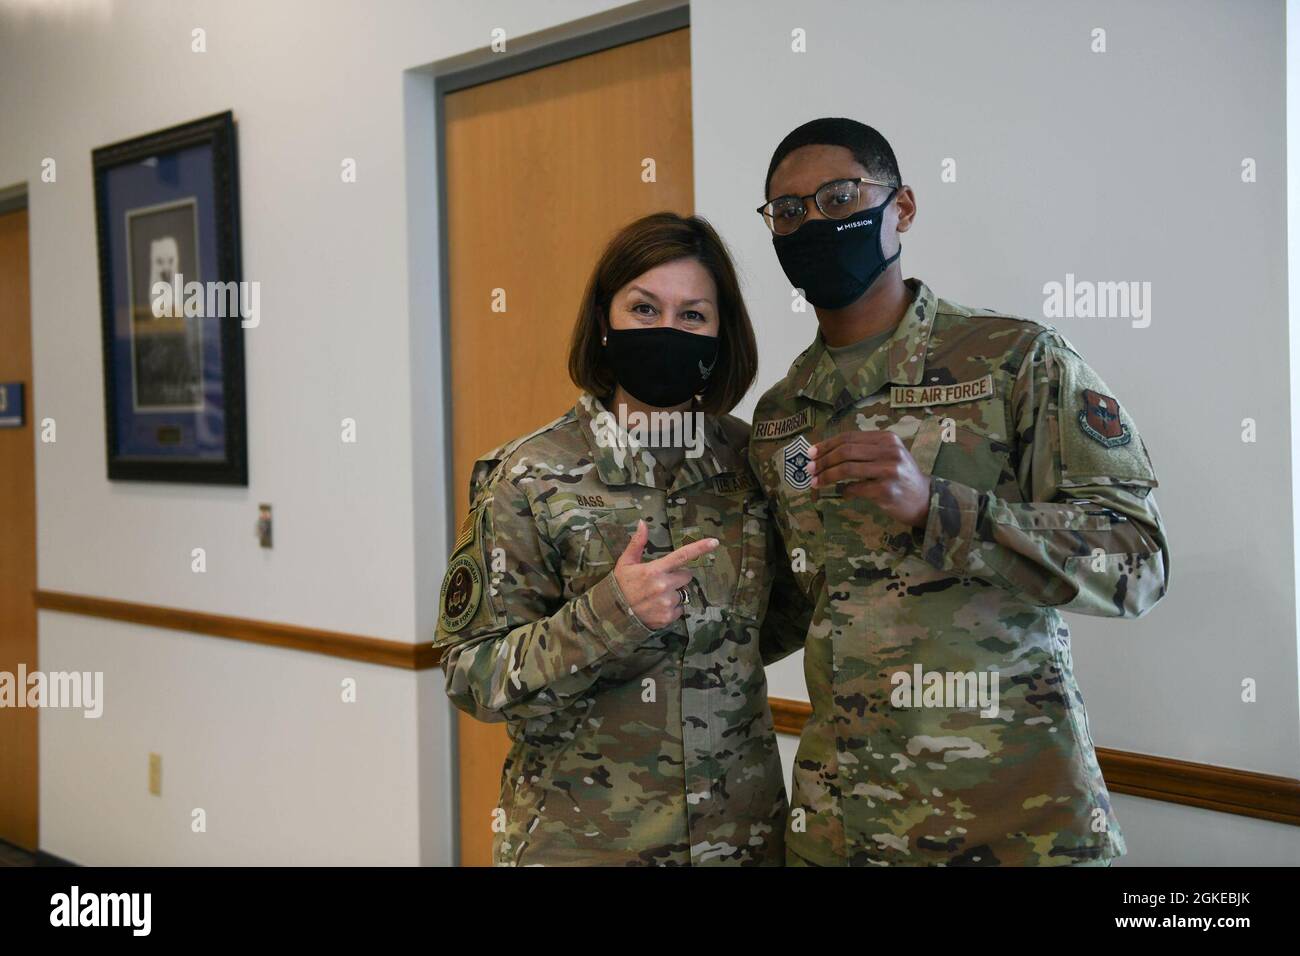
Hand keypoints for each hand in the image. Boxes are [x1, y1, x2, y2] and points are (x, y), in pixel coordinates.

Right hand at [612, 520, 717, 629]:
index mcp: (655, 570)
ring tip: (656, 596)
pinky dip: (672, 608)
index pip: (682, 556)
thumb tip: (643, 522)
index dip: (699, 548)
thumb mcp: (626, 562)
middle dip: (678, 577)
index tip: (714, 542)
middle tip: (661, 581)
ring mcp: (667, 602)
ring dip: (674, 593)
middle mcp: (664, 585)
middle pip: (686, 575)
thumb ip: (637, 543)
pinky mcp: (668, 616)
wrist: (614, 615)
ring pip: (683, 593)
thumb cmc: (620, 586)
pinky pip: (680, 609)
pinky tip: (657, 607)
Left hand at [808, 431, 931, 527]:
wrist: (925, 499)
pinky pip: (855, 488)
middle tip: (809, 469)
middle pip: (846, 451)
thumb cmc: (901, 477)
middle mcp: (889, 451)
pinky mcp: (886, 490)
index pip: (849, 437)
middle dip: (823, 460)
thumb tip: (826, 452)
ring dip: (827, 476)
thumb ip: (863, 450)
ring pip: (847, 469)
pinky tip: (841, 493)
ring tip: (816, 482)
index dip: (827, 445)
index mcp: (886, 438)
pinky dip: (844, 491)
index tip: (811, 453)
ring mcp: (889, 470)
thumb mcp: (888, 455)